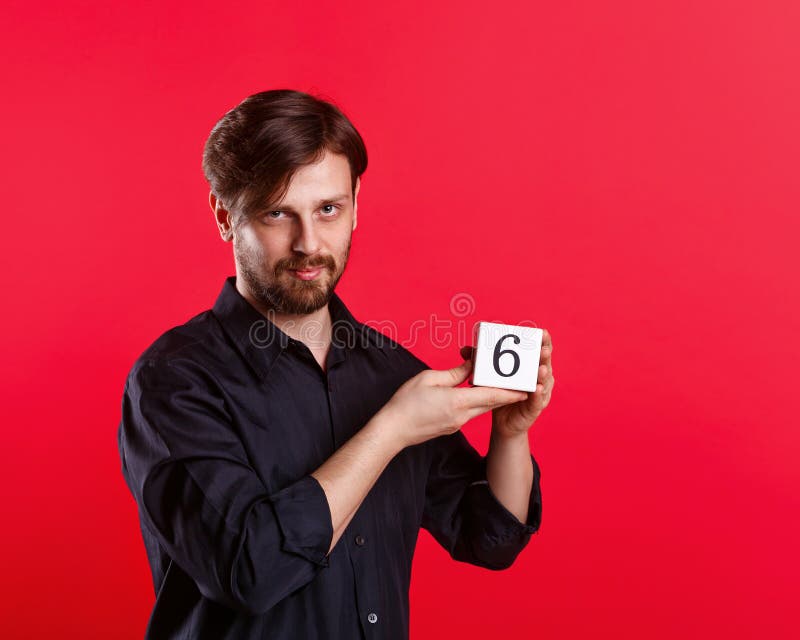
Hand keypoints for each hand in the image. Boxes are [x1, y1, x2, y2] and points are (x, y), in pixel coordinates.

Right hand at [379, 359, 528, 448]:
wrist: (393, 430)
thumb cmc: (406, 403)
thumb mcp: (429, 379)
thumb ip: (453, 373)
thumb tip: (469, 367)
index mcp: (457, 402)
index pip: (491, 396)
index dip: (510, 392)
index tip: (526, 388)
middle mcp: (462, 415)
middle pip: (491, 403)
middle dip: (507, 394)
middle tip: (522, 384)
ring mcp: (457, 423)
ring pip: (481, 408)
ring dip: (493, 398)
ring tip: (503, 385)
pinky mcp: (451, 426)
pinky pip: (470, 412)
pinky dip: (478, 402)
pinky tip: (477, 393)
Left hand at [460, 328, 554, 438]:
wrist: (503, 423)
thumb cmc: (501, 394)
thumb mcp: (491, 376)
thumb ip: (480, 362)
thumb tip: (465, 350)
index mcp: (531, 366)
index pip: (540, 350)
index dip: (543, 341)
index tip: (542, 332)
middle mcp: (539, 378)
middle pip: (545, 363)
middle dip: (545, 355)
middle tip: (542, 348)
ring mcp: (539, 394)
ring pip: (544, 382)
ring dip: (543, 375)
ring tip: (540, 368)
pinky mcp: (534, 409)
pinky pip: (538, 401)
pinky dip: (538, 395)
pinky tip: (537, 389)